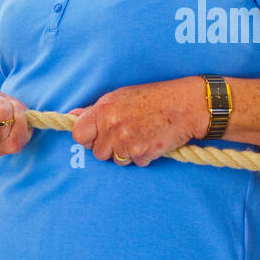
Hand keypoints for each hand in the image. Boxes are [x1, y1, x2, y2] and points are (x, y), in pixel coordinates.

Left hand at [71, 77, 202, 166]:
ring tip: (142, 135)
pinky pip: (136, 163)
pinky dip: (144, 156)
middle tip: (128, 134)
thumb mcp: (122, 96)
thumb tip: (73, 116)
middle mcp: (112, 125)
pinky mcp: (142, 153)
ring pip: (117, 160)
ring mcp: (126, 141)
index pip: (79, 134)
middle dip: (110, 148)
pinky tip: (153, 141)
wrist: (186, 105)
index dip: (88, 139)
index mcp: (104, 109)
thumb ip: (96, 110)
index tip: (97, 137)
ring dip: (127, 154)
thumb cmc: (155, 98)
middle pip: (98, 153)